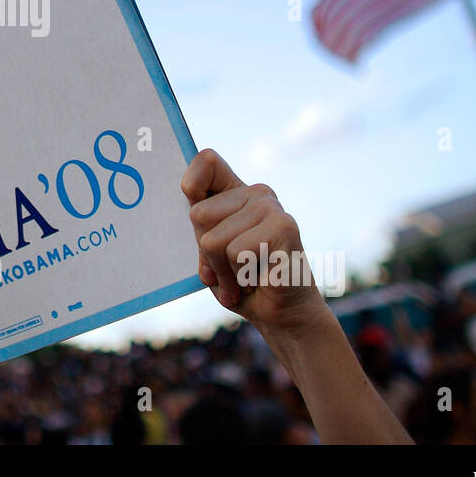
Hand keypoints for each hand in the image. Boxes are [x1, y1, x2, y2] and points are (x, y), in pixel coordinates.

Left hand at [181, 148, 327, 338]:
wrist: (281, 315)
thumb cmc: (242, 282)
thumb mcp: (211, 251)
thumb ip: (202, 227)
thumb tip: (194, 210)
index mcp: (237, 193)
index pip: (206, 161)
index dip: (192, 181)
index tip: (194, 206)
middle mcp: (256, 193)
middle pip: (198, 214)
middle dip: (206, 252)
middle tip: (230, 267)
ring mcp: (271, 207)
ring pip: (212, 239)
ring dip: (222, 271)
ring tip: (243, 276)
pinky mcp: (284, 227)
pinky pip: (234, 252)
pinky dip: (238, 276)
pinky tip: (256, 279)